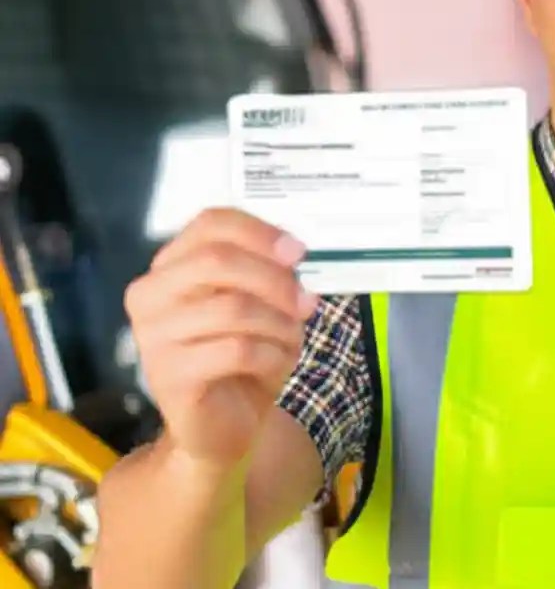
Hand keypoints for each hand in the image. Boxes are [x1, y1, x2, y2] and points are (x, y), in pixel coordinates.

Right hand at [124, 208, 318, 473]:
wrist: (221, 428)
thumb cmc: (242, 360)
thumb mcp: (263, 307)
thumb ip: (271, 276)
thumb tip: (294, 257)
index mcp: (170, 267)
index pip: (211, 224)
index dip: (260, 233)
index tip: (299, 252)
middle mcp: (150, 295)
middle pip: (217, 260)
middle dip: (274, 279)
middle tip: (306, 303)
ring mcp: (153, 336)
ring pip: (232, 307)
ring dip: (279, 323)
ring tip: (292, 340)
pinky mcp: (168, 375)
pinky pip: (236, 350)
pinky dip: (271, 355)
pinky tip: (275, 365)